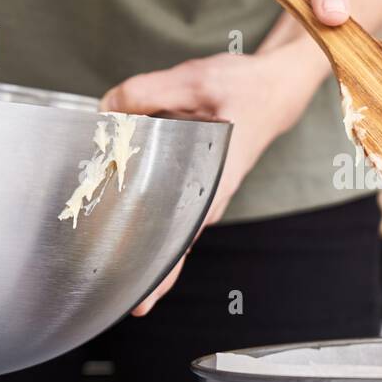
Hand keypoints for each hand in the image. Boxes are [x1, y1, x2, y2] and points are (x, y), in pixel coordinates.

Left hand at [100, 40, 326, 314]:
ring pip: (168, 224)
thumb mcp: (197, 80)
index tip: (141, 301)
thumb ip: (147, 92)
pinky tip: (120, 213)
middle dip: (141, 266)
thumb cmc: (249, 89)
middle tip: (105, 285)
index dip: (162, 273)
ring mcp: (204, 189)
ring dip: (141, 238)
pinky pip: (169, 203)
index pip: (184, 237)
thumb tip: (106, 110)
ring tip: (106, 258)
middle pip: (173, 242)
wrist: (277, 88)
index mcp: (214, 181)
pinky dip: (145, 210)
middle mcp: (209, 194)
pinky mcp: (198, 178)